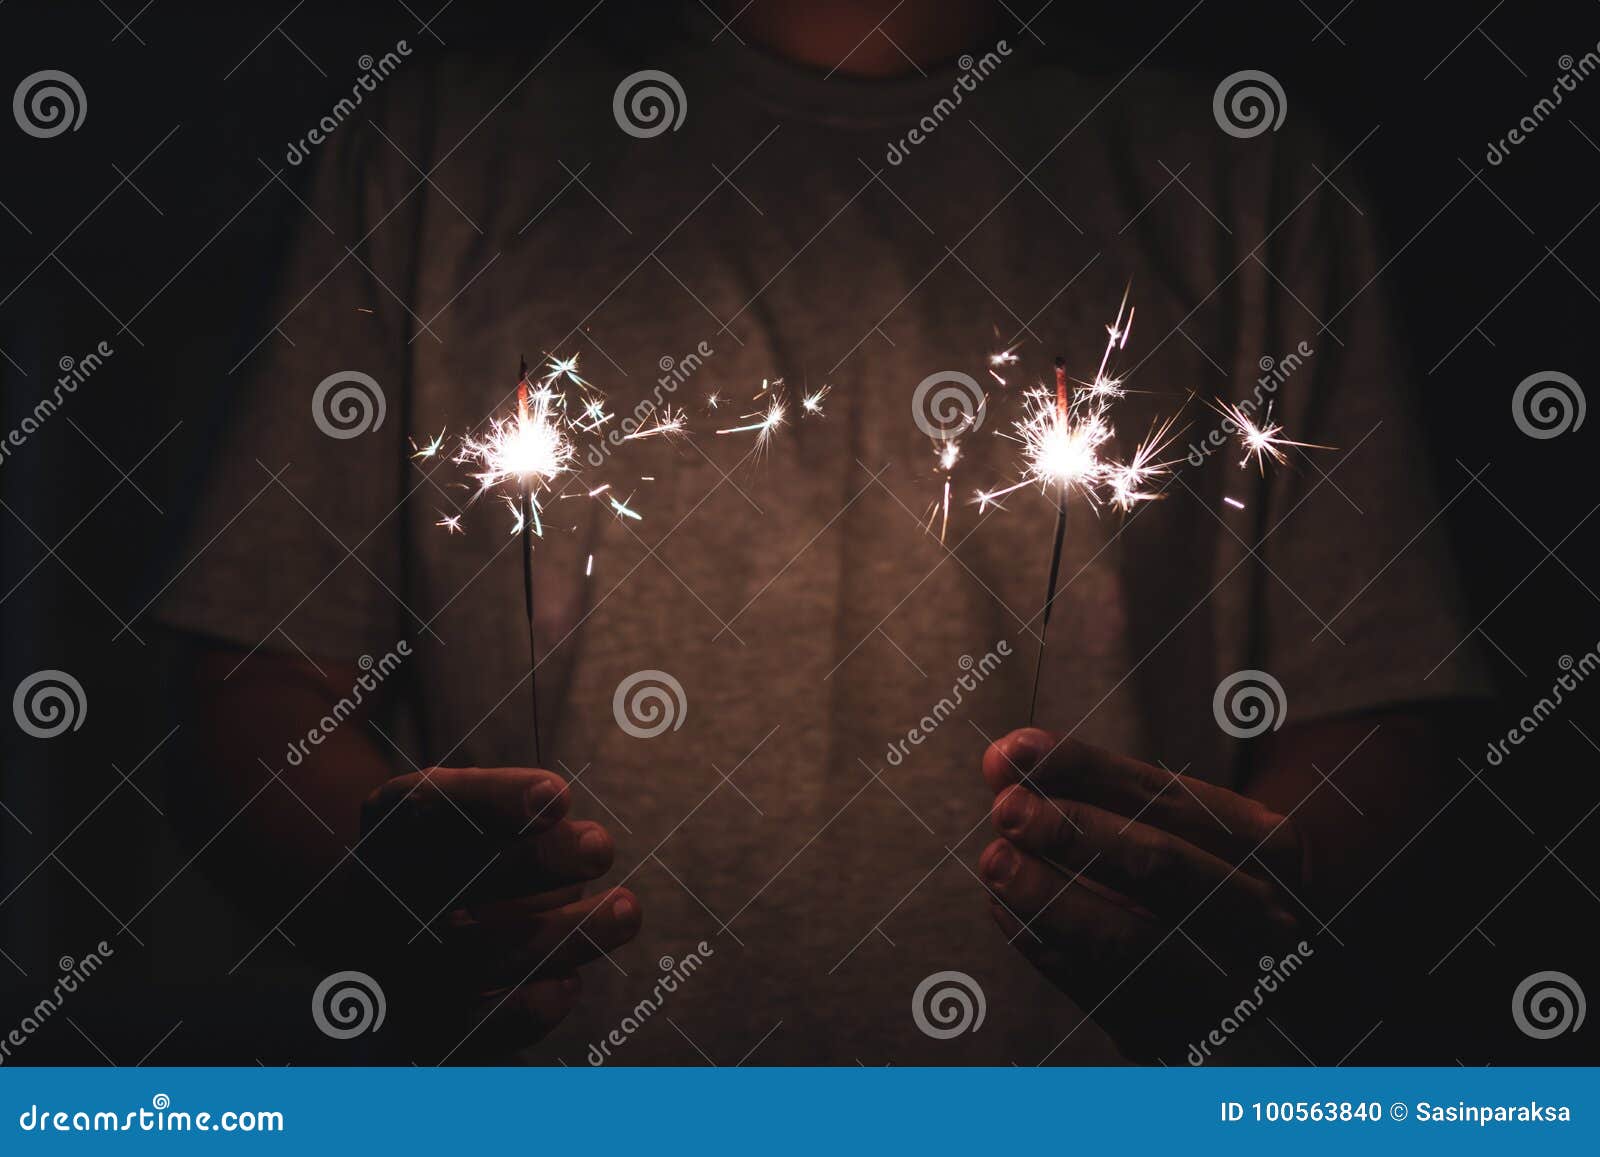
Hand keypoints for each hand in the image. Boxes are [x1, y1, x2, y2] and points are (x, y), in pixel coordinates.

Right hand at [359, 766, 639, 1054]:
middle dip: (533, 863)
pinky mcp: (419, 1027)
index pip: (428, 806)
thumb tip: (566, 825)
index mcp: (388, 832)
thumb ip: (501, 809)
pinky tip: (569, 983)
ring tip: (626, 910)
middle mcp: (374, 901)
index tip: (559, 795)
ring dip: (561, 936)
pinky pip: (472, 1028)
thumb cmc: (449, 859)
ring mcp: (393, 968)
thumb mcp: (460, 816)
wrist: (380, 940)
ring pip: (477, 957)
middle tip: (600, 846)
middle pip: (448, 881)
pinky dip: (523, 1011)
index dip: (495, 799)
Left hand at [977, 728, 1305, 1062]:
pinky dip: (1044, 946)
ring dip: (1045, 896)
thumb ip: (1099, 786)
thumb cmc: (1214, 876)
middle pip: (1159, 868)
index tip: (1014, 752)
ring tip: (996, 861)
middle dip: (1071, 833)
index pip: (1169, 798)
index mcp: (1271, 850)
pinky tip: (1007, 909)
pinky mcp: (1181, 1037)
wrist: (1282, 974)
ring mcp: (1230, 988)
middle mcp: (1264, 920)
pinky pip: (1098, 990)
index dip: (1084, 770)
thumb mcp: (1184, 822)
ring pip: (1123, 940)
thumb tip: (1008, 760)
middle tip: (1006, 810)